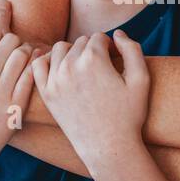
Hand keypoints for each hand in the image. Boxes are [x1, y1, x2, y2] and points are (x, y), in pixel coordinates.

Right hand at [0, 8, 36, 163]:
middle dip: (15, 43)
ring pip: (23, 54)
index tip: (2, 41)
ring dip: (28, 53)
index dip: (0, 33)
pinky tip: (35, 68)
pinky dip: (36, 67)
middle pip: (10, 40)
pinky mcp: (15, 105)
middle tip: (15, 50)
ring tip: (26, 58)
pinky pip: (30, 75)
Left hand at [29, 29, 149, 168]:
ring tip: (83, 67)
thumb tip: (117, 34)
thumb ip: (133, 49)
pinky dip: (46, 60)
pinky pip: (38, 65)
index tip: (115, 60)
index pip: (99, 37)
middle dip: (92, 50)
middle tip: (102, 67)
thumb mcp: (141, 80)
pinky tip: (58, 67)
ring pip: (60, 49)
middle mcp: (71, 66)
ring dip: (72, 52)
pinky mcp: (46, 94)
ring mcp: (55, 80)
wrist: (109, 147)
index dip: (110, 47)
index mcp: (94, 59)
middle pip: (80, 42)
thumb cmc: (129, 115)